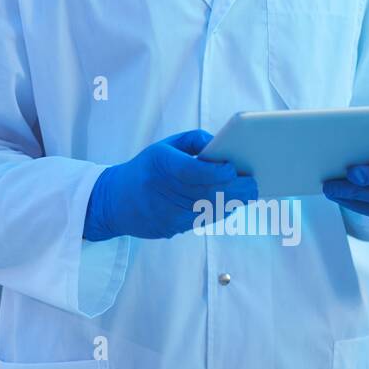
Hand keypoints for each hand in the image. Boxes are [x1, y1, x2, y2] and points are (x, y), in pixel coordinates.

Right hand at [84, 129, 258, 241]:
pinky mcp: (170, 228)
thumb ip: (193, 141)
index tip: (233, 167)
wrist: (115, 201)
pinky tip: (234, 204)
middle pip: (205, 192)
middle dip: (234, 189)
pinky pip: (201, 220)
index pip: (192, 172)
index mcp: (159, 165)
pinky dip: (221, 212)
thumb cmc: (147, 168)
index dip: (216, 172)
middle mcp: (161, 190)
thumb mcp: (164, 146)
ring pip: (207, 209)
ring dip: (233, 202)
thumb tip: (221, 146)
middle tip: (254, 183)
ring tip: (250, 193)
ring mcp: (165, 212)